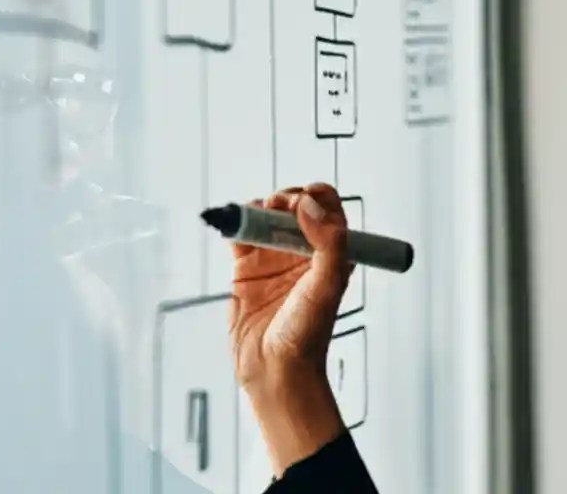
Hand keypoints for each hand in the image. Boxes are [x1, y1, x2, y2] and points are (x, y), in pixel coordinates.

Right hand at [228, 182, 352, 474]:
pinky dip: (235, 223)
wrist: (276, 370)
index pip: (328, 208)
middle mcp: (304, 252)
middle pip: (295, 207)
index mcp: (332, 253)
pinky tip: (234, 223)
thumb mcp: (328, 284)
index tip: (302, 202)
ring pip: (267, 217)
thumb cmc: (308, 335)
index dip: (316, 197)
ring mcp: (274, 259)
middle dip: (285, 199)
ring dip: (259, 208)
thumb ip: (329, 241)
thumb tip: (310, 206)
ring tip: (256, 215)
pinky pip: (240, 236)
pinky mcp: (247, 270)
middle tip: (277, 207)